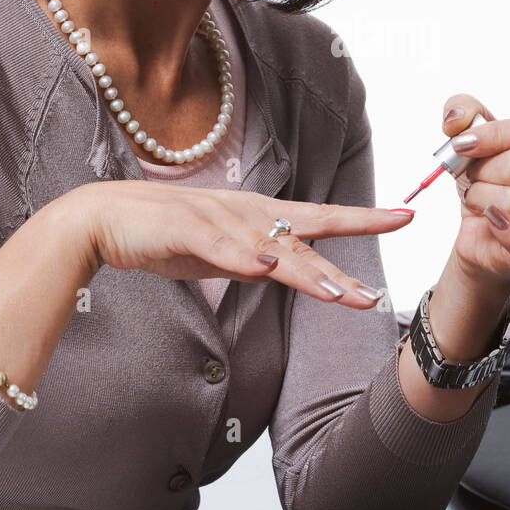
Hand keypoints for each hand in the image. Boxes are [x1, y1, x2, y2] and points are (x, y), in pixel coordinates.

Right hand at [74, 180, 413, 309]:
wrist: (105, 218)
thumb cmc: (165, 235)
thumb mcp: (221, 253)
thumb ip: (254, 261)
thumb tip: (284, 273)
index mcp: (258, 217)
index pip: (322, 219)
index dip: (363, 219)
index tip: (405, 215)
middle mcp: (246, 214)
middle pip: (304, 243)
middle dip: (341, 271)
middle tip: (375, 295)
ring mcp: (217, 219)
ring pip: (270, 249)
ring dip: (304, 272)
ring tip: (337, 294)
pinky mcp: (185, 228)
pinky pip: (219, 245)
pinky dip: (242, 256)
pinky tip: (264, 268)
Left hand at [441, 96, 509, 289]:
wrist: (480, 232)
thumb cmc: (489, 180)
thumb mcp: (476, 138)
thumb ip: (464, 110)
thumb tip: (455, 119)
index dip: (497, 133)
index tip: (463, 142)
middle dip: (482, 168)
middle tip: (474, 176)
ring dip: (479, 196)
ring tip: (479, 197)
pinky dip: (500, 228)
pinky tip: (489, 219)